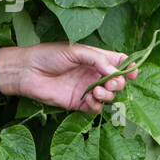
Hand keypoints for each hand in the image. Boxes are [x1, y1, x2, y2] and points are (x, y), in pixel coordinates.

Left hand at [10, 43, 137, 113]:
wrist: (28, 71)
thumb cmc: (49, 55)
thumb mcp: (76, 50)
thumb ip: (97, 59)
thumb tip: (115, 70)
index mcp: (95, 58)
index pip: (119, 62)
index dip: (128, 68)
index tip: (132, 73)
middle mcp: (93, 74)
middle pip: (117, 82)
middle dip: (118, 83)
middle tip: (110, 83)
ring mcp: (87, 89)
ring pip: (109, 96)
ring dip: (108, 95)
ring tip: (97, 91)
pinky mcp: (78, 103)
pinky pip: (95, 109)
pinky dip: (97, 106)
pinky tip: (90, 99)